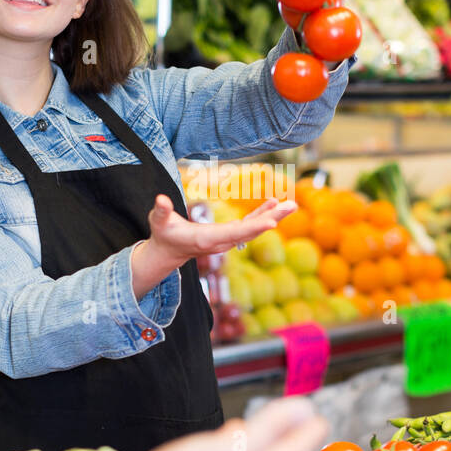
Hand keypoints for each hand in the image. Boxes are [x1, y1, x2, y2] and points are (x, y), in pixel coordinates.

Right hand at [129, 397, 328, 450]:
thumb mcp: (237, 447)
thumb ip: (272, 428)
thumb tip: (306, 408)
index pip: (300, 444)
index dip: (307, 422)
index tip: (311, 403)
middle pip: (283, 449)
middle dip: (293, 428)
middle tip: (299, 408)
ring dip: (269, 432)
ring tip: (275, 414)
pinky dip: (243, 438)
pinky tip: (234, 430)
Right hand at [130, 196, 296, 297]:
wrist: (169, 251)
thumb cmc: (163, 234)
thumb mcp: (158, 222)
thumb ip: (160, 211)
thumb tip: (160, 198)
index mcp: (208, 238)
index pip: (235, 233)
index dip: (254, 227)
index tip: (273, 222)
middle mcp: (222, 241)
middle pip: (251, 230)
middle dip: (272, 219)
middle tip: (292, 206)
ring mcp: (227, 239)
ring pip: (254, 228)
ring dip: (273, 216)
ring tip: (291, 204)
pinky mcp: (229, 234)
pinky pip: (249, 225)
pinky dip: (262, 214)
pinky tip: (273, 203)